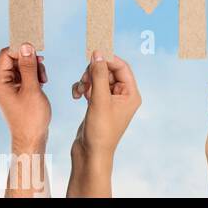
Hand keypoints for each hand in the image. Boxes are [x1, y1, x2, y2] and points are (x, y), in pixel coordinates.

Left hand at [0, 43, 50, 196]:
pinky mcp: (16, 90)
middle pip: (14, 59)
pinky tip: (42, 84)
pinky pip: (24, 75)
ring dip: (35, 69)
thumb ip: (28, 66)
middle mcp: (0, 82)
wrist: (31, 136)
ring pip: (21, 66)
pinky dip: (34, 75)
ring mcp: (8, 86)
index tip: (38, 53)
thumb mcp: (32, 89)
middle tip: (42, 71)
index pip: (6, 54)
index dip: (22, 50)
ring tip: (44, 80)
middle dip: (30, 61)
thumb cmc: (30, 117)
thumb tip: (26, 46)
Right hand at [68, 51, 141, 196]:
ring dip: (86, 80)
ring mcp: (110, 100)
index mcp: (131, 94)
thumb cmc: (100, 131)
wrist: (90, 154)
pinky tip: (76, 95)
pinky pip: (91, 88)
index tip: (92, 54)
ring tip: (80, 91)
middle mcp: (123, 96)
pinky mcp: (98, 104)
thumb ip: (98, 75)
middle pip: (108, 71)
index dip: (108, 59)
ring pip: (97, 79)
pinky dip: (82, 88)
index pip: (122, 67)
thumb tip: (98, 53)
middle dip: (94, 72)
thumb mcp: (99, 100)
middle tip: (85, 80)